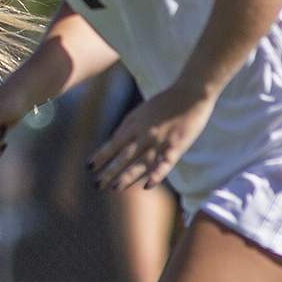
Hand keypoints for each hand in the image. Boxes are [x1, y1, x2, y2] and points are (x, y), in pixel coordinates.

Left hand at [87, 81, 214, 190]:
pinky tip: (147, 186)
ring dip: (128, 176)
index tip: (89, 167)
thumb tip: (113, 136)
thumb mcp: (142, 109)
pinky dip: (156, 175)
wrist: (192, 92)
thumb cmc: (167, 100)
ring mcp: (161, 141)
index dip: (101, 156)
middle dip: (110, 171)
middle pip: (125, 156)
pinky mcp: (177, 146)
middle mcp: (145, 134)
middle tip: (97, 185)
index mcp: (136, 125)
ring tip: (115, 188)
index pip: (114, 144)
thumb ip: (127, 123)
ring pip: (142, 162)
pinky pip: (165, 164)